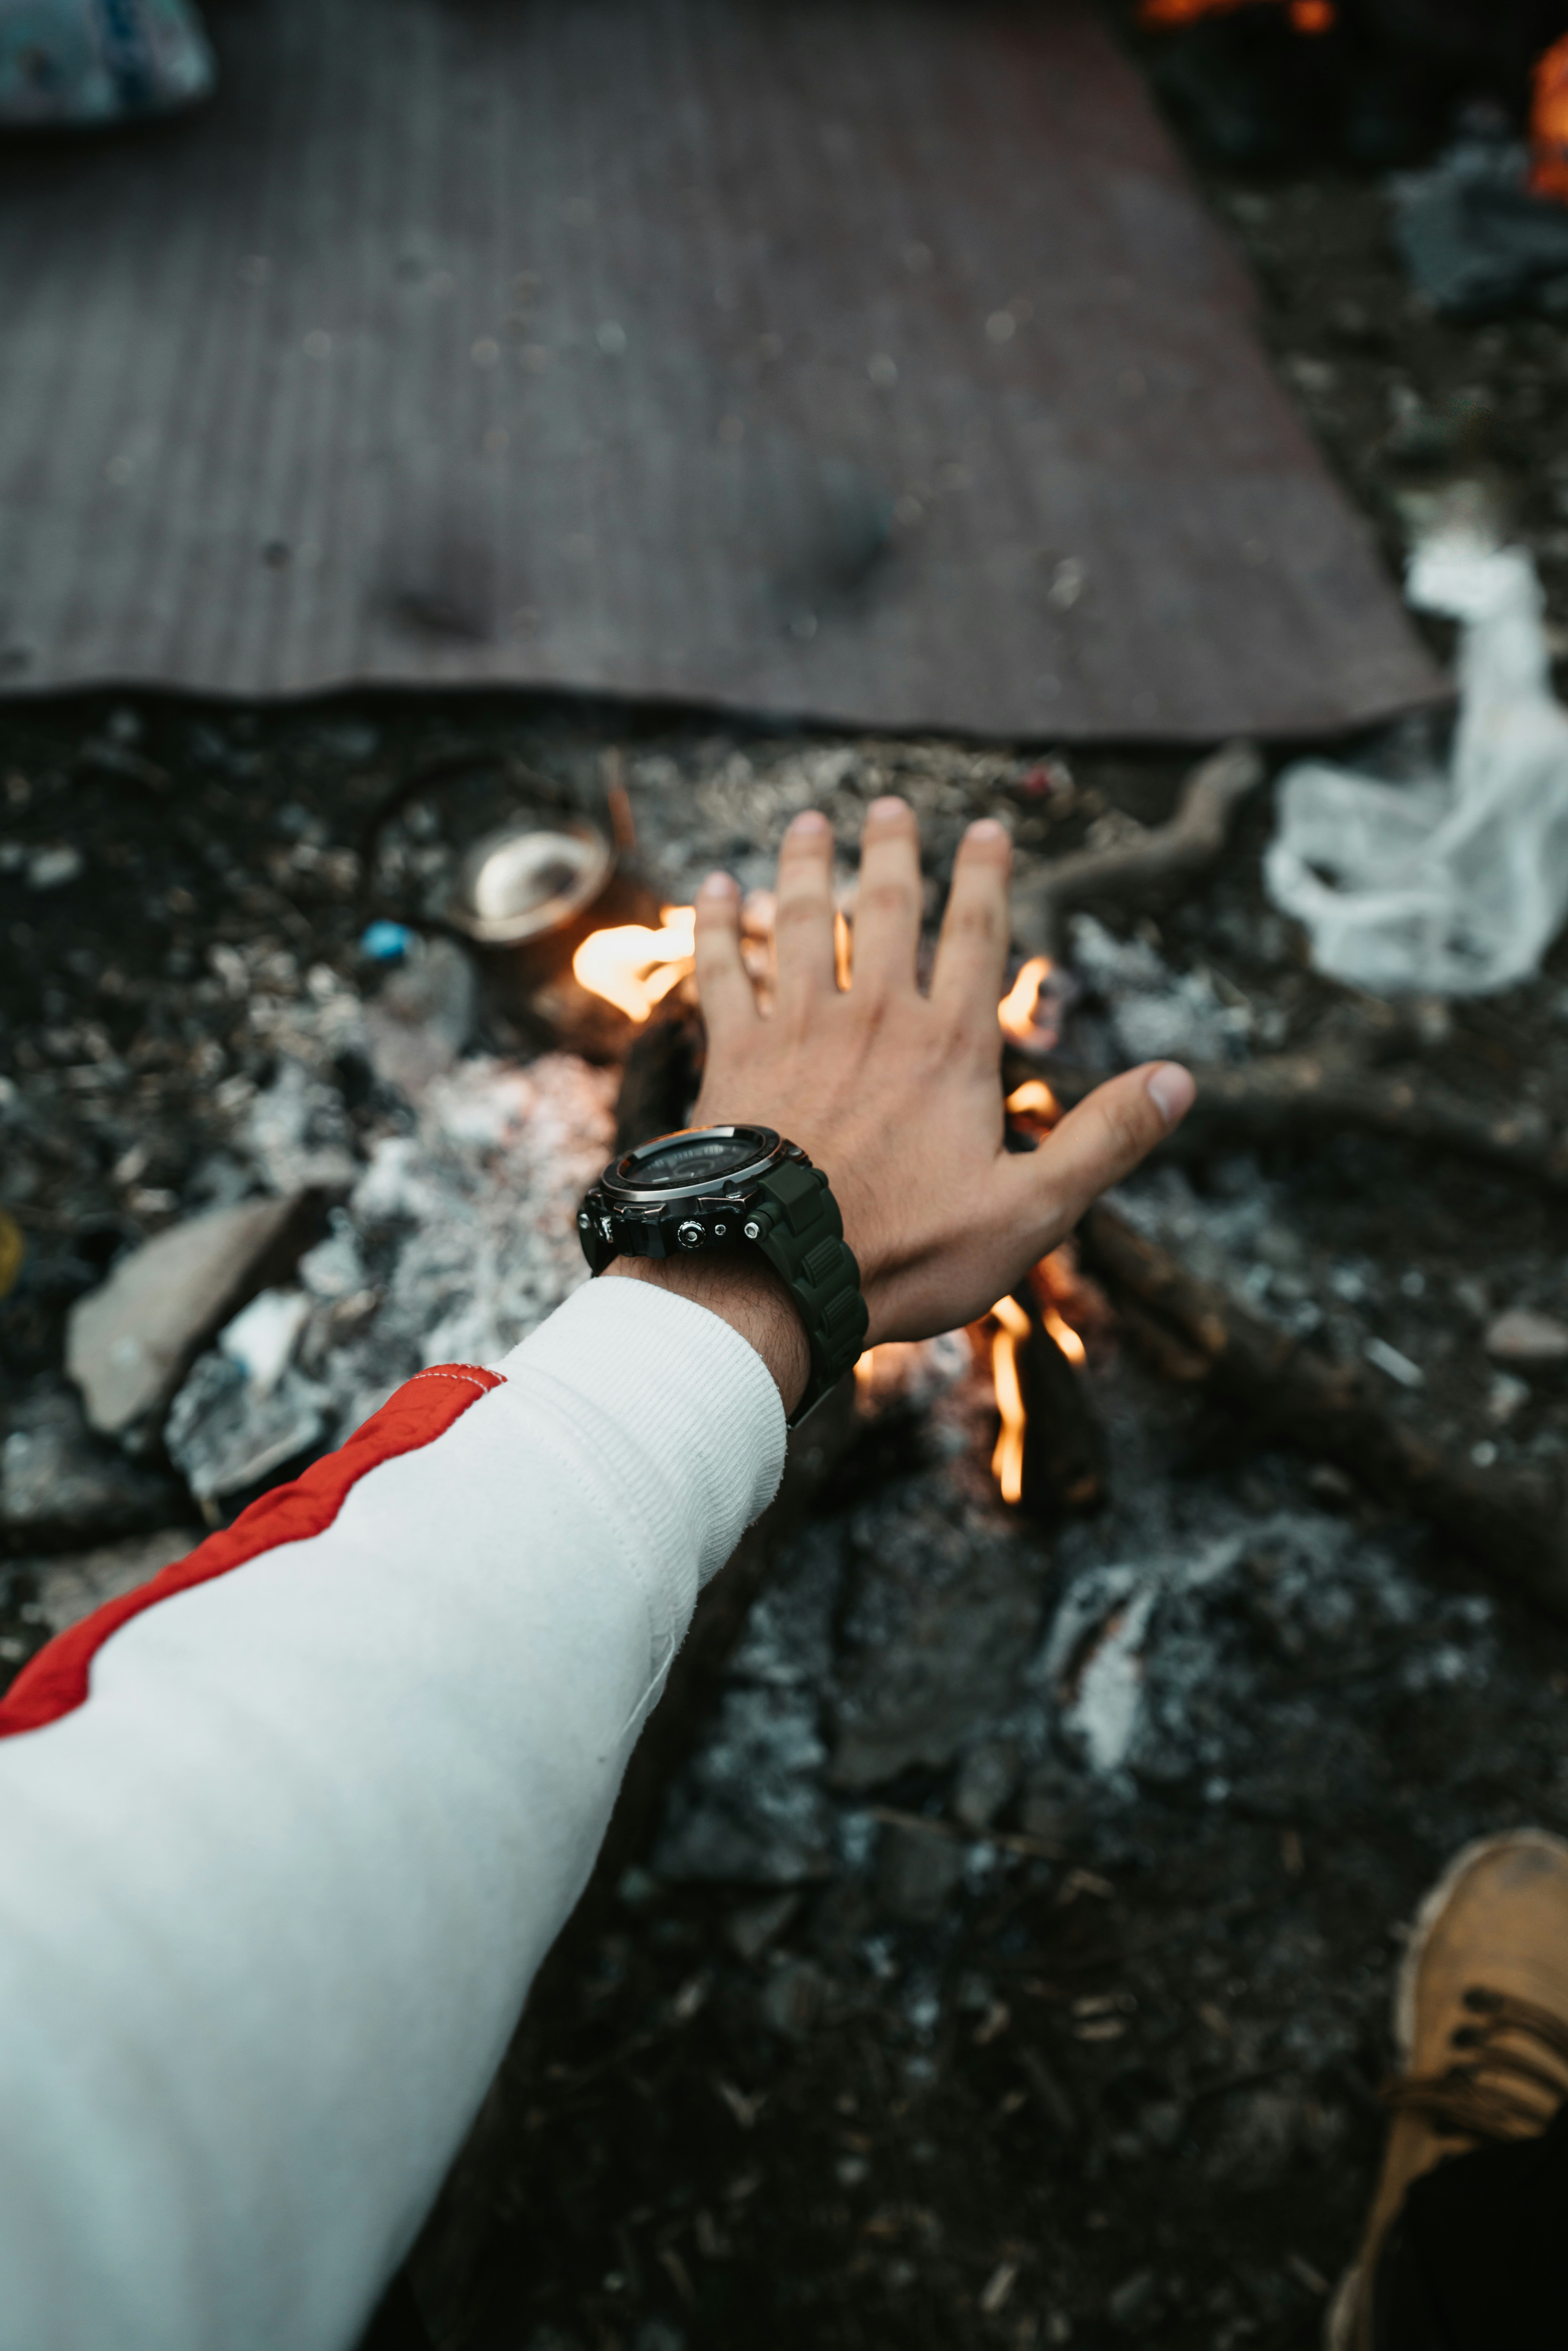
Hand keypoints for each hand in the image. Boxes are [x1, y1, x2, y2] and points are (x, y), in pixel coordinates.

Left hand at [610, 796, 1193, 1407]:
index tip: (987, 830)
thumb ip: (1105, 1140)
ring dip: (804, 869)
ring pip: (800, 923)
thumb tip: (1180, 1081)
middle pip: (884, 910)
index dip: (984, 878)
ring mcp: (797, 1031)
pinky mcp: (734, 1056)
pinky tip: (712, 889)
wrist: (782, 1273)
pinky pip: (721, 972)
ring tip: (808, 824)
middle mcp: (873, 1019)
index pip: (975, 937)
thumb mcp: (1030, 1211)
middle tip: (889, 806)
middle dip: (891, 852)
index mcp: (949, 1047)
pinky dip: (715, 927)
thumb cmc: (908, 1251)